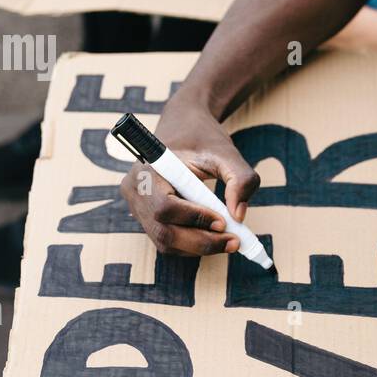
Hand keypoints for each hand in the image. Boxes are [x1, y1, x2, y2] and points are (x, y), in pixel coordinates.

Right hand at [118, 96, 259, 256]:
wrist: (184, 128)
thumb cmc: (203, 139)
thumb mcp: (227, 153)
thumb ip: (241, 179)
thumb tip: (238, 216)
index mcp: (148, 169)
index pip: (165, 206)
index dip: (194, 219)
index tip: (224, 221)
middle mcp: (136, 190)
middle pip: (163, 231)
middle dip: (201, 241)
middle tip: (234, 242)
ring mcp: (137, 206)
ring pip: (165, 241)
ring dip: (198, 247)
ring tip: (228, 240)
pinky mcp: (146, 217)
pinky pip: (167, 240)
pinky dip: (191, 245)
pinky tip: (213, 236)